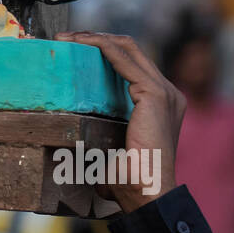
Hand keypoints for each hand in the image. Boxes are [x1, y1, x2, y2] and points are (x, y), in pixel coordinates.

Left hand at [56, 31, 186, 209]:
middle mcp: (168, 93)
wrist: (148, 194)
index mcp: (161, 103)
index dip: (103, 50)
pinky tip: (80, 45)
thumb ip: (97, 134)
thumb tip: (65, 139)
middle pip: (131, 49)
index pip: (132, 63)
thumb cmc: (128, 180)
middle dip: (96, 38)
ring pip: (128, 48)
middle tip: (65, 39)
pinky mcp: (155, 95)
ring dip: (95, 38)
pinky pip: (124, 59)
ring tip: (67, 39)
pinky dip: (101, 47)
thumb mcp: (109, 147)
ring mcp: (164, 92)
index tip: (73, 49)